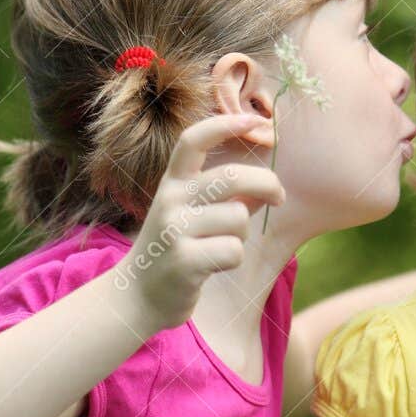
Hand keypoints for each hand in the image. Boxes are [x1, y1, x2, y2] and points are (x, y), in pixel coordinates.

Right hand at [116, 112, 283, 330]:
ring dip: (241, 234)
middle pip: (232, 177)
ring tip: (220, 246)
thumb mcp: (188, 214)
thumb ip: (221, 197)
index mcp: (172, 182)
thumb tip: (264, 186)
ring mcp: (174, 230)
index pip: (194, 140)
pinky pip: (233, 251)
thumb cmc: (173, 250)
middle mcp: (170, 200)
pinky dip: (232, 259)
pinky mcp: (184, 261)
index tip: (255, 120)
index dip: (225, 125)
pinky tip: (212, 266)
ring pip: (238, 219)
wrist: (136, 296)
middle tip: (278, 198)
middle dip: (267, 184)